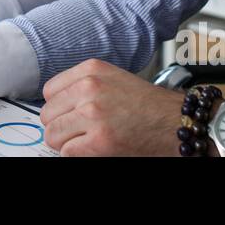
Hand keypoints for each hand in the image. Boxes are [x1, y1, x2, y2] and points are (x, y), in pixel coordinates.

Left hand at [39, 59, 217, 155]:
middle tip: (78, 132)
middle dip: (60, 126)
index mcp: (91, 70)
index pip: (49, 91)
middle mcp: (89, 88)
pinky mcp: (99, 140)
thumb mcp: (113, 79)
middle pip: (48, 114)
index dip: (58, 107)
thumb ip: (83, 86)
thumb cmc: (149, 105)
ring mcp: (92, 114)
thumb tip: (56, 106)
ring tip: (86, 141)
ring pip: (53, 134)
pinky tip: (94, 149)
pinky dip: (77, 154)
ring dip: (66, 142)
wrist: (177, 121)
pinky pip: (67, 152)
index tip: (67, 115)